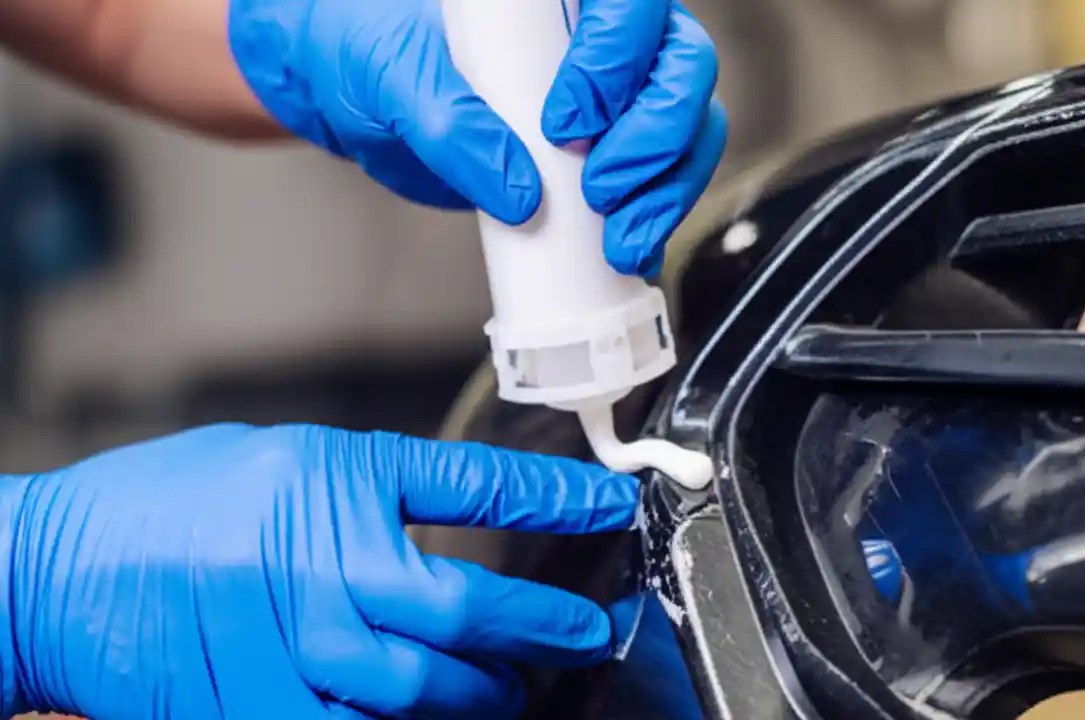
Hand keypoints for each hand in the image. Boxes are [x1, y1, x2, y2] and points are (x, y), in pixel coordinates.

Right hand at [0, 424, 638, 718]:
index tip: (611, 506)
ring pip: (427, 693)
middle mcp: (323, 568)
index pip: (478, 486)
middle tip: (587, 634)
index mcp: (336, 485)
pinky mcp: (258, 711)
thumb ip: (377, 489)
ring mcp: (292, 650)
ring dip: (487, 696)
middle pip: (470, 612)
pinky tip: (429, 717)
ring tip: (511, 688)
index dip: (558, 497)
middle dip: (547, 630)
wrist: (60, 569)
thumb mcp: (289, 460)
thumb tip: (465, 512)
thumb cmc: (173, 504)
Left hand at [229, 0, 725, 275]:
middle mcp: (598, 36)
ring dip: (666, 189)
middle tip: (599, 189)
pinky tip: (627, 252)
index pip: (633, 3)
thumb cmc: (362, 53)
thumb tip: (518, 191)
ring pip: (688, 127)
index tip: (562, 121)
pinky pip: (663, 180)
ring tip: (619, 240)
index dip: (617, 61)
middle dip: (655, 138)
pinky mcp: (603, 155)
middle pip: (682, 69)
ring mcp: (609, 97)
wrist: (349, 99)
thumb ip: (450, 125)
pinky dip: (656, 219)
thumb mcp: (390, 79)